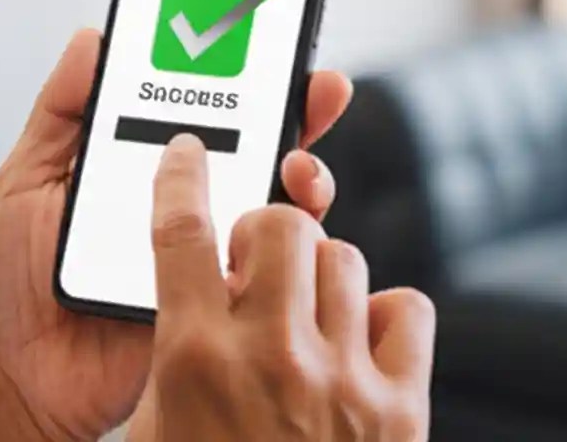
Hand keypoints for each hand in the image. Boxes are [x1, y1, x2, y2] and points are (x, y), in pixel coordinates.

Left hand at [0, 29, 352, 439]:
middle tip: (317, 86)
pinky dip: (292, 244)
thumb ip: (61, 112)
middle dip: (299, 110)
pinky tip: (284, 222)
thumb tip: (93, 39)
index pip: (205, 108)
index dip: (241, 72)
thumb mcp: (25, 179)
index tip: (266, 34)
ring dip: (304, 174)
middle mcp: (187, 203)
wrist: (14, 373)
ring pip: (279, 204)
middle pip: (259, 146)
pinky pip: (271, 269)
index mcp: (144, 167)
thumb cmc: (9, 280)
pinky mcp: (217, 299)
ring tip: (296, 162)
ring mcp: (207, 251)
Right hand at [132, 134, 435, 441]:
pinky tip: (361, 338)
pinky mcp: (399, 409)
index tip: (188, 152)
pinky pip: (407, 307)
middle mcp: (271, 357)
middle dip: (267, 229)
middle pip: (280, 222)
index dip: (183, 177)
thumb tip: (204, 286)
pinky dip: (386, 313)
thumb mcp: (159, 423)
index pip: (183, 232)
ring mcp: (342, 381)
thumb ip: (178, 346)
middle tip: (257, 264)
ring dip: (321, 272)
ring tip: (305, 310)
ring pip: (345, 256)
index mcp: (196, 359)